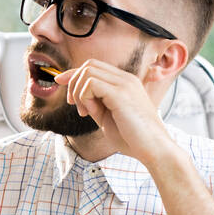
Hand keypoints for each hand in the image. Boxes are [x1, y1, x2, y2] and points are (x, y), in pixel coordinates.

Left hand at [56, 59, 175, 165]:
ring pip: (87, 72)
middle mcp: (126, 79)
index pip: (94, 66)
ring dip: (78, 92)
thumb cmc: (133, 138)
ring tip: (85, 112)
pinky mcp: (121, 93)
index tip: (59, 82)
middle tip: (77, 107)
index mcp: (125, 83)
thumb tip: (78, 96)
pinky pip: (91, 84)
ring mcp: (125, 84)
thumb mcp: (107, 117)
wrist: (154, 149)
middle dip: (74, 82)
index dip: (73, 73)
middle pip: (89, 65)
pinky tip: (90, 113)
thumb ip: (95, 105)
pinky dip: (83, 97)